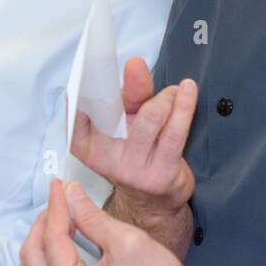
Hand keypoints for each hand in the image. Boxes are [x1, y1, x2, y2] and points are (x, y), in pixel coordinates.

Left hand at [16, 178, 196, 265]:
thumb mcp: (127, 241)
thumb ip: (91, 216)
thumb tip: (71, 196)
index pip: (52, 241)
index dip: (56, 207)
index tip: (60, 188)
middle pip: (31, 258)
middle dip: (43, 224)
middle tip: (59, 202)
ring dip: (40, 245)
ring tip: (60, 223)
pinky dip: (45, 264)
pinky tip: (63, 246)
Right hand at [71, 56, 196, 222]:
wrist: (155, 201)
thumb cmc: (136, 153)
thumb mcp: (124, 122)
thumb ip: (129, 94)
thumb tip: (135, 64)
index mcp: (84, 145)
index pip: (77, 113)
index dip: (85, 88)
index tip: (94, 67)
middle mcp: (104, 160)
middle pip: (115, 111)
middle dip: (131, 84)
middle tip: (138, 69)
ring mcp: (132, 171)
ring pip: (150, 118)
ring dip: (165, 96)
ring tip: (175, 90)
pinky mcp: (160, 175)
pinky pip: (175, 133)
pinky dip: (183, 106)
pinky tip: (187, 92)